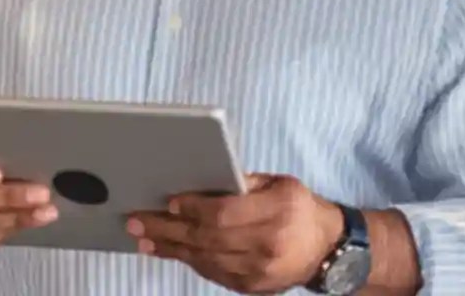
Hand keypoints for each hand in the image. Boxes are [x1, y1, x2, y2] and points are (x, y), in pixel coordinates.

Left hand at [126, 174, 343, 294]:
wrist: (326, 250)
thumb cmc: (299, 207)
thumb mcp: (280, 183)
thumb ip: (245, 182)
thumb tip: (203, 179)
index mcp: (279, 210)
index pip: (225, 212)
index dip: (193, 208)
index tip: (169, 201)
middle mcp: (269, 243)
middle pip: (208, 238)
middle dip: (168, 229)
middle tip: (138, 222)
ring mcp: (259, 270)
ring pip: (205, 259)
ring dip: (170, 248)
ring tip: (144, 238)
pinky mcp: (251, 287)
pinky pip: (212, 273)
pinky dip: (188, 260)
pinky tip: (169, 250)